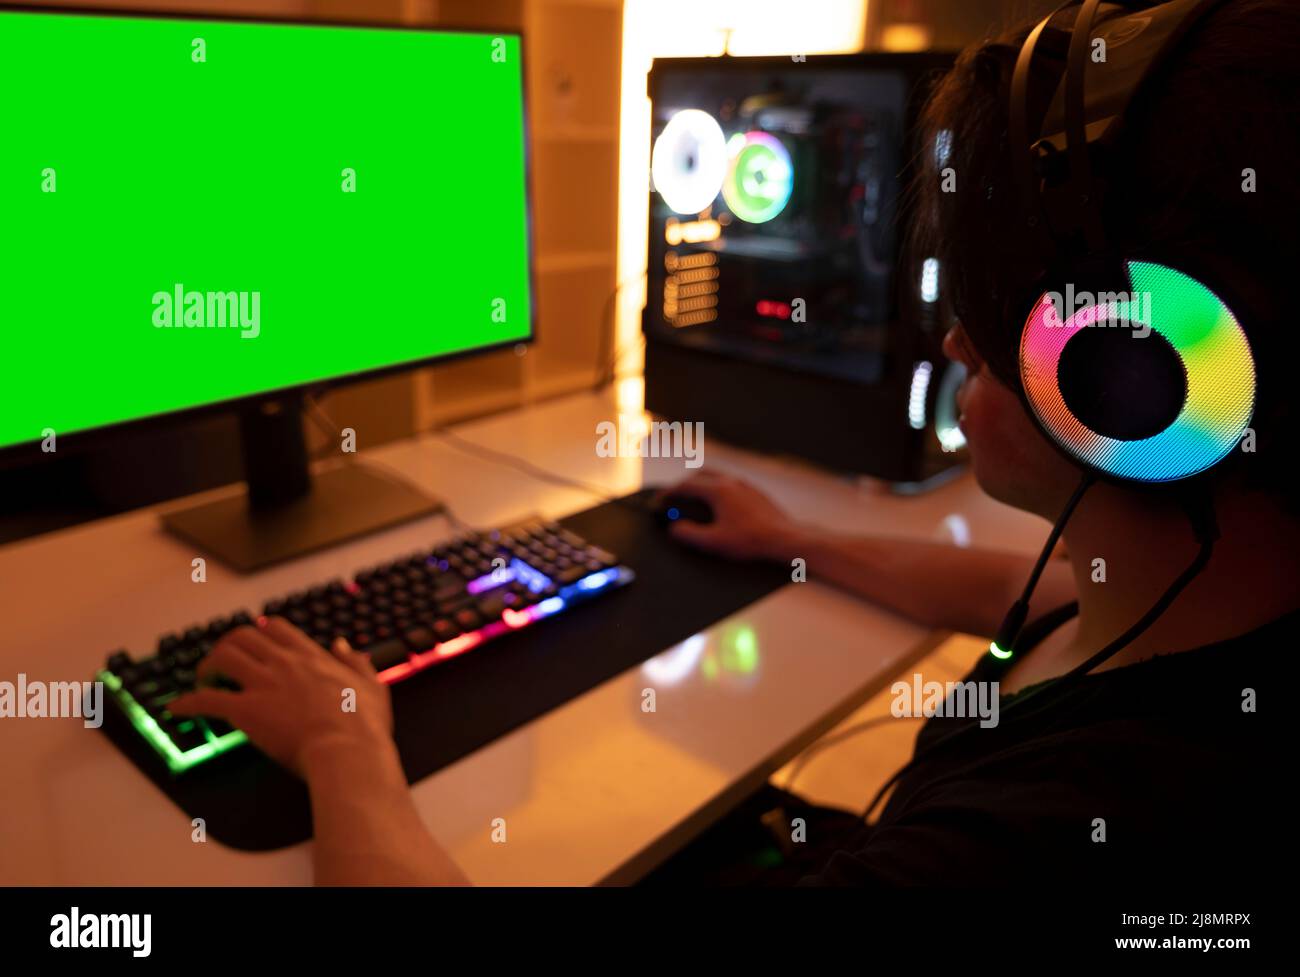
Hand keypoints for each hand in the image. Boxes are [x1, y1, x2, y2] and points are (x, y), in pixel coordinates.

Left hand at [169, 617, 393, 776]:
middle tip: (222, 664)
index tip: (254, 643)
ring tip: (202, 681)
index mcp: (311, 657)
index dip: (259, 632)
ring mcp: (263, 685)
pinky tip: (178, 709)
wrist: (348, 751)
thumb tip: (343, 645)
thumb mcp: (372, 686)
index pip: (276, 628)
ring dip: (206, 667)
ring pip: (222, 658)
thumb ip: (355, 663)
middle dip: (227, 646)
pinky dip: (187, 703)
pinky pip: (206, 700)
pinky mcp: (246, 711)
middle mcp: (284, 663)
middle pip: (243, 637)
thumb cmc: (363, 726)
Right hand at [654, 472, 802, 560]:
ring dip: (702, 482)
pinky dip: (718, 487)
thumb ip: (690, 535)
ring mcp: (746, 485)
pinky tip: (721, 503)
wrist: (785, 538)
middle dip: (684, 483)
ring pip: (718, 475)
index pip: (686, 485)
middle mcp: (731, 482)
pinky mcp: (756, 492)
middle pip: (700, 474)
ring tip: (696, 496)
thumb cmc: (752, 540)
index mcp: (718, 490)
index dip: (669, 492)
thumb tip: (675, 528)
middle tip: (675, 496)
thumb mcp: (714, 542)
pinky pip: (731, 483)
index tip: (660, 499)